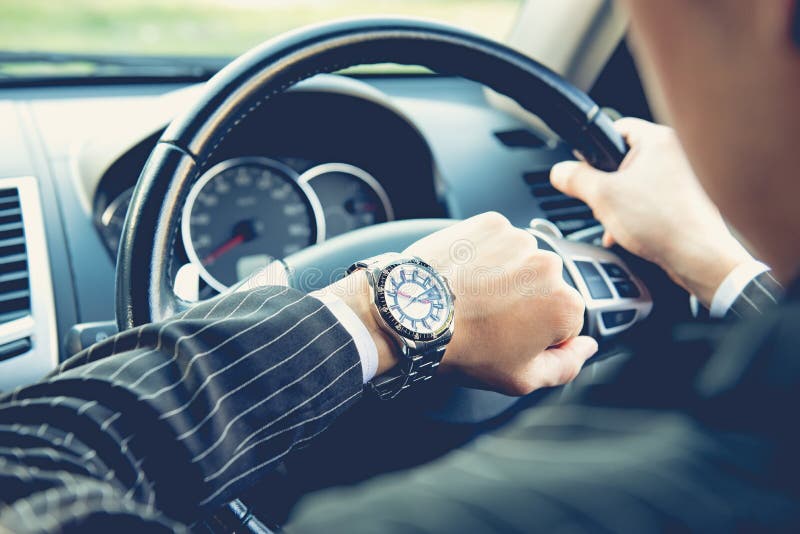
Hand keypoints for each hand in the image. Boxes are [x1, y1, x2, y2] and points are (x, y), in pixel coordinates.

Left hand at [406, 212, 595, 394]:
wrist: (412, 314)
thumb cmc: (464, 349)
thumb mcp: (520, 379)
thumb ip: (566, 365)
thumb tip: (588, 346)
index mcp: (565, 305)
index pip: (565, 321)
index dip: (536, 334)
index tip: (509, 338)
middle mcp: (549, 265)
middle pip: (545, 288)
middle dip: (524, 302)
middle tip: (488, 318)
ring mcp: (519, 239)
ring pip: (521, 261)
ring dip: (505, 275)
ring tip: (473, 296)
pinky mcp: (492, 223)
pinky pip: (497, 240)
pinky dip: (485, 254)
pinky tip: (465, 275)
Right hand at [550, 117, 752, 305]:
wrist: (699, 257)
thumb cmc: (663, 222)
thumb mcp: (603, 197)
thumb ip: (575, 179)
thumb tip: (560, 172)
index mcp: (655, 140)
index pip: (613, 129)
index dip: (594, 151)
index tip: (584, 170)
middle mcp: (671, 153)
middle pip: (620, 161)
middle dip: (604, 187)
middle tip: (602, 202)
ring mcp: (678, 178)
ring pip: (632, 185)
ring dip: (616, 206)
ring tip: (617, 223)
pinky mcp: (680, 201)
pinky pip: (646, 202)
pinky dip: (633, 216)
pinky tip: (627, 234)